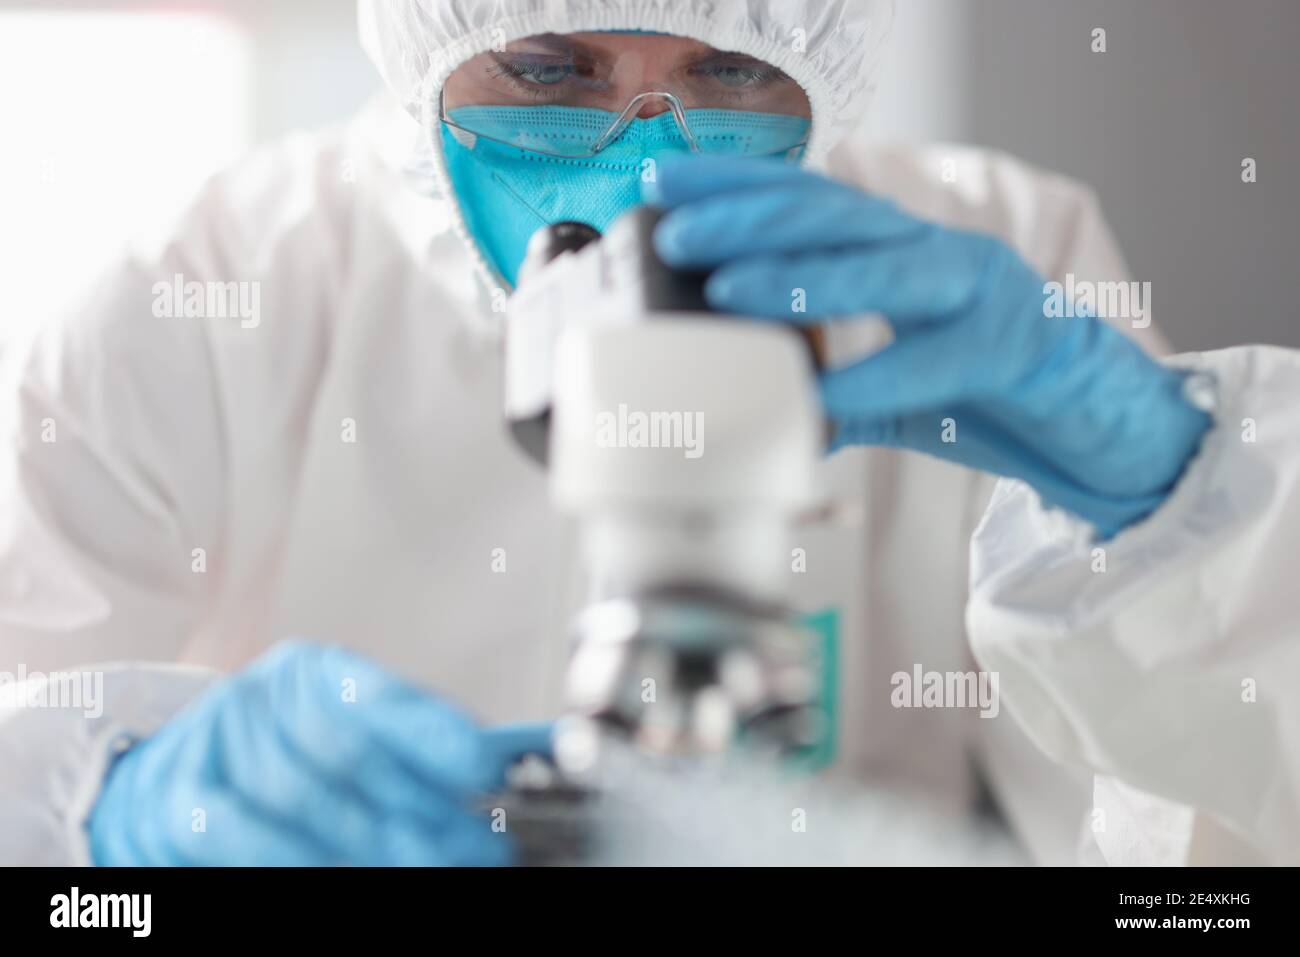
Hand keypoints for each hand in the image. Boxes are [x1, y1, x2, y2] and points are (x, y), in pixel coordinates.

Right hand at [88, 641, 550, 865]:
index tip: (484, 767)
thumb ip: (419, 746)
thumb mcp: (354, 736)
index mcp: (316, 671)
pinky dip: (294, 858)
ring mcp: (215, 742)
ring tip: (426, 868)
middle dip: (417, 808)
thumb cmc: (285, 761)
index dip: (433, 730)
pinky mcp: (175, 797)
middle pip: (348, 753)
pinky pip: (241, 831)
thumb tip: (511, 761)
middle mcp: (262, 694)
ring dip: (366, 844)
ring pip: (298, 797)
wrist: (175, 779)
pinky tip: (340, 871)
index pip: (380, 694)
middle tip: (473, 848)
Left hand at [646, 157, 1209, 536]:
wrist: (1091, 418)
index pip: (809, 200)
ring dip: (800, 274)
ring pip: (882, 267)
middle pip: (834, 217)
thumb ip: (835, 392)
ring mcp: (977, 291)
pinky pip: (932, 358)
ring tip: (726, 283)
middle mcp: (935, 252)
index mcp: (901, 249)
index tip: (664, 180)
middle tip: (675, 226)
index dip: (737, 186)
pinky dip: (873, 375)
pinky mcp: (1009, 347)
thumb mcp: (894, 389)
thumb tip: (770, 419)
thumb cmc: (988, 392)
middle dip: (748, 215)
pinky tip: (818, 392)